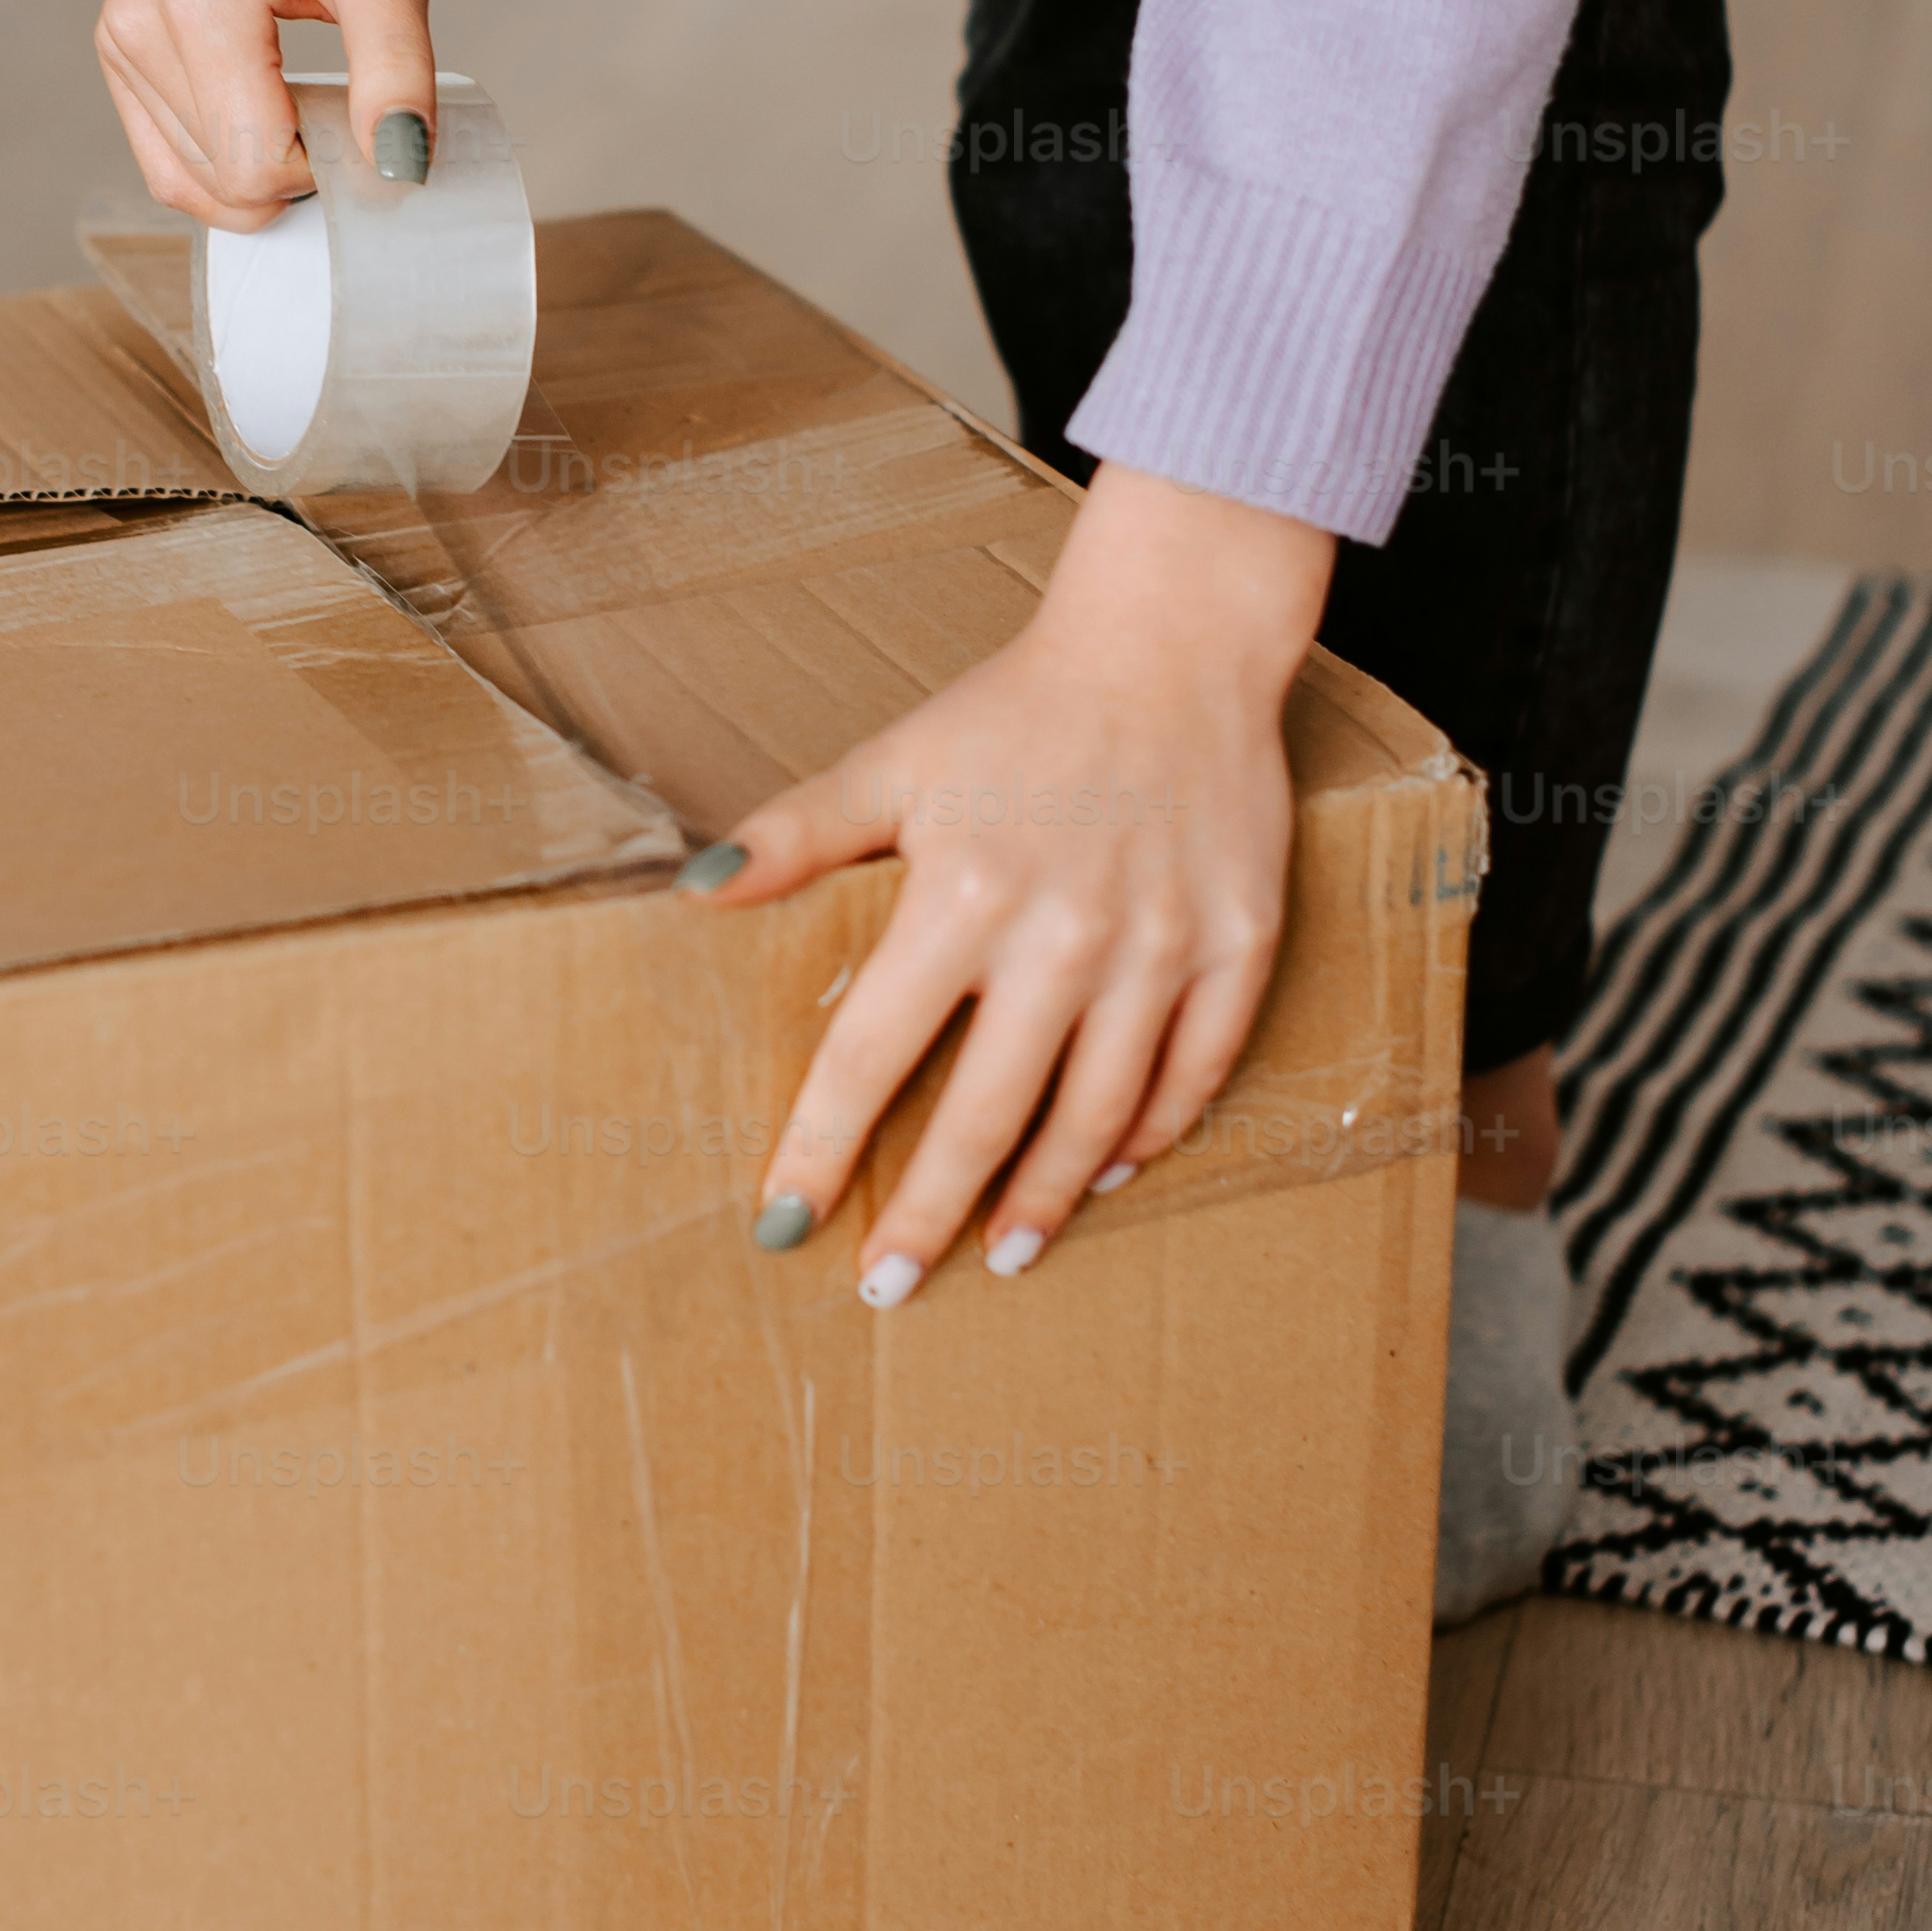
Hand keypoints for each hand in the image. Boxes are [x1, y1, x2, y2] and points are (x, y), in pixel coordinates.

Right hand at [97, 0, 436, 227]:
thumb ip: (398, 73)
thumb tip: (400, 170)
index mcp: (203, 4)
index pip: (256, 165)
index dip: (324, 171)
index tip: (362, 124)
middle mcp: (141, 27)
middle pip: (225, 183)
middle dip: (294, 176)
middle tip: (340, 113)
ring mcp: (118, 41)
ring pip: (190, 182)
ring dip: (258, 175)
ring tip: (303, 106)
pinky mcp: (115, 49)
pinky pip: (164, 158)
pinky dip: (220, 165)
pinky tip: (264, 120)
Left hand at [683, 462, 1332, 1296]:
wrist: (1173, 643)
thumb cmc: (1020, 707)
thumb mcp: (899, 761)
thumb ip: (799, 835)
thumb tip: (693, 889)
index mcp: (965, 896)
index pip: (874, 1055)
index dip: (822, 1148)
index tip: (785, 1224)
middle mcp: (1065, 938)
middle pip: (987, 1116)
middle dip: (929, 1214)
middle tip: (889, 1287)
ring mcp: (1160, 949)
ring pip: (1099, 1116)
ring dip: (1046, 1200)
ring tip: (1003, 1255)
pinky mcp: (1238, 943)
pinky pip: (1195, 1070)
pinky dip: (1152, 1131)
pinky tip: (1112, 1169)